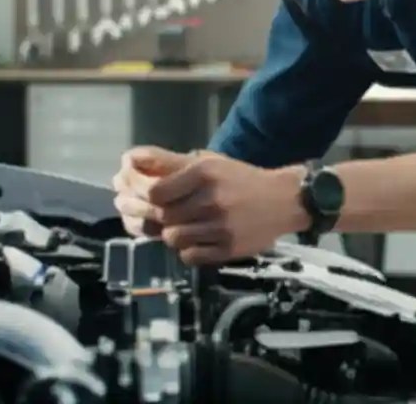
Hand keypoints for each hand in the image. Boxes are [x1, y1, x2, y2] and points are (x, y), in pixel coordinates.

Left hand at [113, 147, 309, 264]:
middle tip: (170, 215)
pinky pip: (190, 256)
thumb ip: (171, 162)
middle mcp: (211, 199)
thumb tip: (132, 159)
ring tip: (188, 226)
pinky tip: (200, 239)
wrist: (284, 200)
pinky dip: (190, 250)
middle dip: (161, 218)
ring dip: (175, 234)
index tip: (157, 199)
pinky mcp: (228, 249)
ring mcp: (221, 226)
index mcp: (204, 173)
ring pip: (174, 239)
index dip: (149, 199)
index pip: (156, 193)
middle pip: (163, 217)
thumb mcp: (209, 163)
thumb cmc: (241, 179)